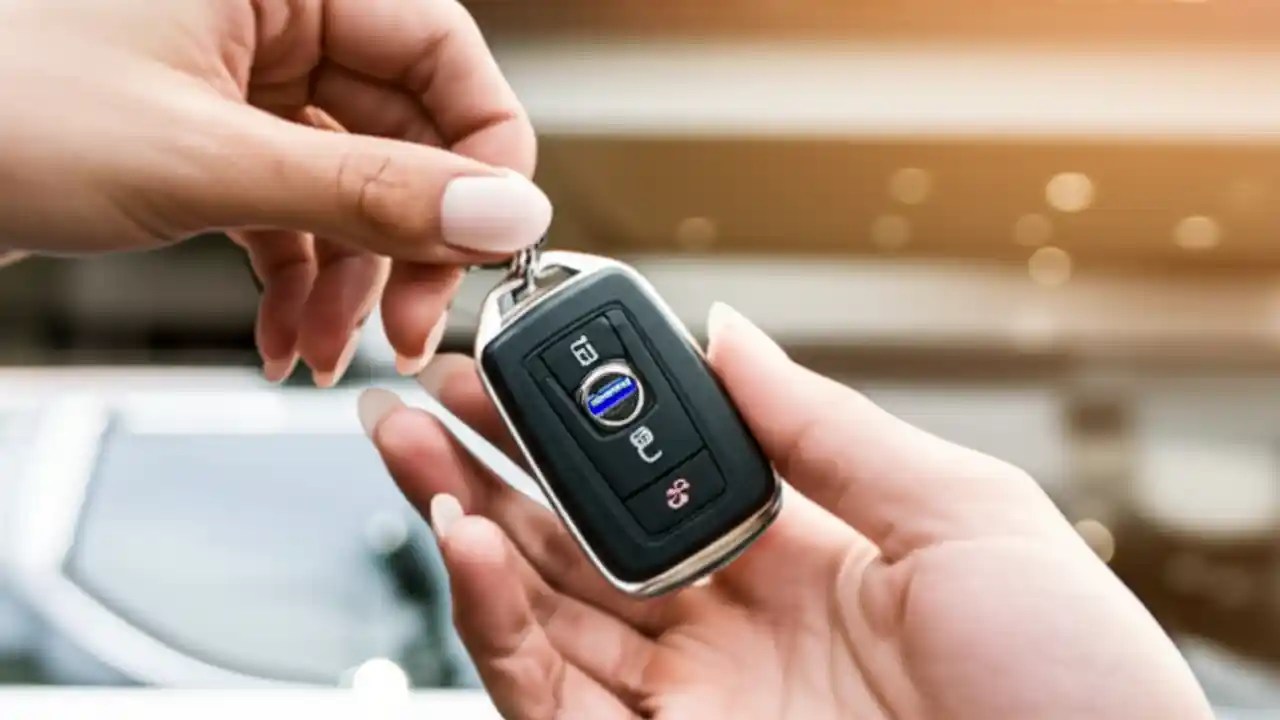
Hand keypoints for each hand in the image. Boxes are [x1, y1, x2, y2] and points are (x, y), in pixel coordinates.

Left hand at [0, 0, 549, 383]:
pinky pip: (294, 213)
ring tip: (324, 349)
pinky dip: (297, 280)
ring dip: (351, 281)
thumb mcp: (205, 158)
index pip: (445, 54)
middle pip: (405, 135)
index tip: (490, 242)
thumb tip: (502, 209)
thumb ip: (370, 190)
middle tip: (407, 325)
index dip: (483, 157)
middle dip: (406, 246)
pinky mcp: (211, 141)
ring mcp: (242, 84)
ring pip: (352, 188)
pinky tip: (283, 334)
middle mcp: (274, 19)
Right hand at [358, 304, 1212, 719]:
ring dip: (468, 527)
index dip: (588, 423)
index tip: (530, 361)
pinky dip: (496, 619)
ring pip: (544, 611)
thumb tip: (729, 335)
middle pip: (582, 539)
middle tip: (426, 393)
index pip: (660, 476)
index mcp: (806, 563)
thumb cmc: (1073, 688)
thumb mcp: (963, 519)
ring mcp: (694, 705)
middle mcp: (735, 634)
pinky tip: (468, 545)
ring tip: (413, 449)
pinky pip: (550, 693)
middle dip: (495, 463)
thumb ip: (827, 427)